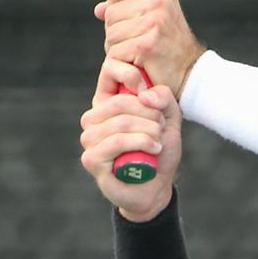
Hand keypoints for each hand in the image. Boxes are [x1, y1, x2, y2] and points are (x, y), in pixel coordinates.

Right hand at [81, 57, 181, 220]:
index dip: (134, 78)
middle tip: (161, 128)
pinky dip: (141, 143)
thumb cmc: (158, 150)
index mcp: (105, 103)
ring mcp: (89, 139)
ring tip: (158, 142)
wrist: (156, 186)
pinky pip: (117, 142)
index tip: (153, 98)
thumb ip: (163, 97)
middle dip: (150, 115)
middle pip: (121, 102)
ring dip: (149, 132)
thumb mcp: (168, 118)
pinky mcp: (91, 158)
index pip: (110, 72)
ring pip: (121, 123)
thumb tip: (145, 94)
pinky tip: (154, 150)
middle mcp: (92, 119)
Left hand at [92, 0, 205, 95]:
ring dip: (118, 48)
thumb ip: (125, 8)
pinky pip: (115, 52)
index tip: (130, 20)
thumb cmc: (168, 44)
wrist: (191, 72)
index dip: (115, 6)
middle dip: (116, 31)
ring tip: (138, 53)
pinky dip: (122, 62)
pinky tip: (137, 63)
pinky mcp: (146, 45)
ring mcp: (153, 22)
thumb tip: (99, 9)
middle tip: (137, 42)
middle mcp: (158, 1)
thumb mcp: (152, 17)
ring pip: (110, 34)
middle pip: (110, 13)